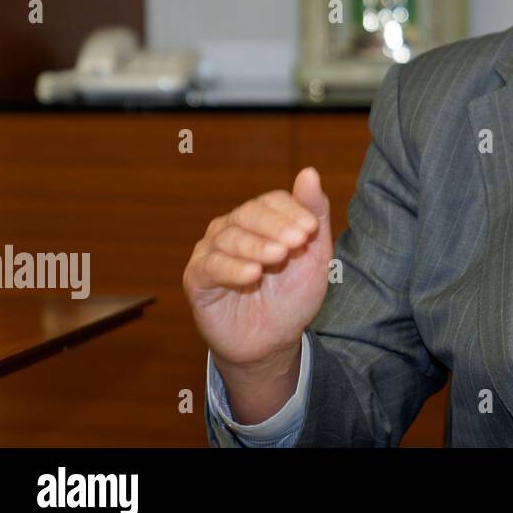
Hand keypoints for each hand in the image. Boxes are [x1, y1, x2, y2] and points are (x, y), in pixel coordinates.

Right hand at [184, 167, 331, 375]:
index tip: (311, 230)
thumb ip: (315, 213)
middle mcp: (232, 228)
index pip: (272, 201)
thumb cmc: (292, 295)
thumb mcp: (314, 255)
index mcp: (261, 219)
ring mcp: (211, 252)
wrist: (273, 340)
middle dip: (276, 226)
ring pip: (229, 237)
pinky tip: (252, 275)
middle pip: (249, 214)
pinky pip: (210, 267)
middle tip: (297, 242)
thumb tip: (309, 172)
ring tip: (278, 258)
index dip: (292, 211)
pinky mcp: (197, 279)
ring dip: (256, 246)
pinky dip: (232, 269)